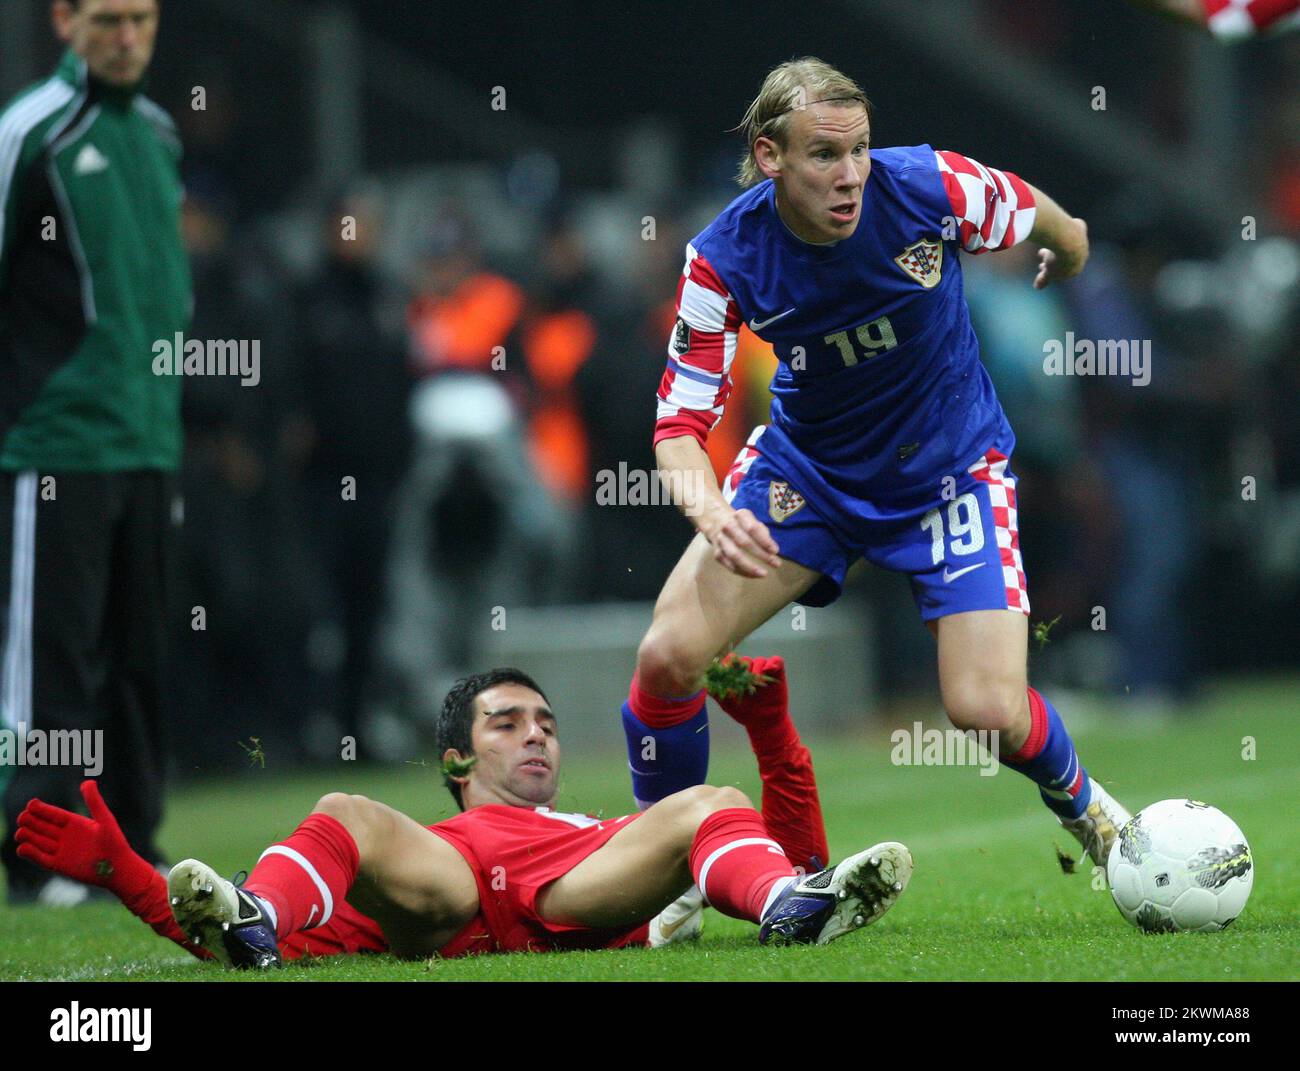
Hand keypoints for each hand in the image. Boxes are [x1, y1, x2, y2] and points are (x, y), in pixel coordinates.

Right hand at [15, 780, 132, 888]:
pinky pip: (40, 858)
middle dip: (30, 821)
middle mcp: (64, 835)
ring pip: (38, 841)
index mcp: (74, 822)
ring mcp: (60, 850)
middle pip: (41, 826)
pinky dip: (30, 853)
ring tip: (20, 832)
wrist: (117, 868)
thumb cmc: (114, 842)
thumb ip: (94, 801)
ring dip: (27, 836)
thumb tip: (88, 781)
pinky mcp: (58, 865)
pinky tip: (22, 848)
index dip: (41, 809)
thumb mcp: (104, 819)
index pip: (52, 814)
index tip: (31, 804)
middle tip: (23, 818)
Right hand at [701, 506, 781, 577]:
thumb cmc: (740, 523)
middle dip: (761, 555)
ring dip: (750, 567)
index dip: (764, 540)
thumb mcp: (752, 520)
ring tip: (764, 574)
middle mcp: (728, 527)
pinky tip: (754, 575)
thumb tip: (772, 550)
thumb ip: (762, 532)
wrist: (715, 521)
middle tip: (776, 564)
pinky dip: (742, 572)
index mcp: (740, 516)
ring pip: (735, 556)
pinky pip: (730, 565)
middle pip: (744, 542)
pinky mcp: (717, 553)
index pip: (752, 528)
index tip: (775, 551)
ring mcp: (720, 540)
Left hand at [1034, 218, 1087, 288]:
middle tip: (1040, 253)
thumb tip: (1037, 287)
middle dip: (1052, 256)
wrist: (1067, 239)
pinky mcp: (1080, 228)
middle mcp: (1083, 255)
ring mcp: (1083, 241)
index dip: (1051, 270)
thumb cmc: (1057, 259)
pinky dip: (1064, 230)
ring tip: (1044, 242)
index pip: (1064, 271)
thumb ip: (1043, 280)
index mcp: (1076, 269)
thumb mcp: (1048, 273)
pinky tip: (1056, 229)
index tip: (1040, 266)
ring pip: (1068, 243)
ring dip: (1056, 244)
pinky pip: (1071, 229)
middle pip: (1067, 256)